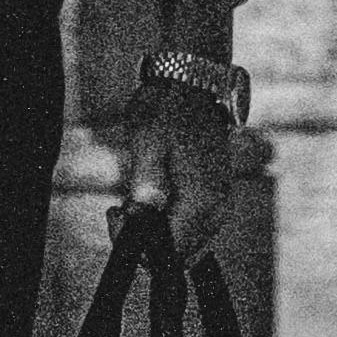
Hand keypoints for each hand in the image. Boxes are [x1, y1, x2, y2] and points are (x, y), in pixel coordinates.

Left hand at [111, 86, 240, 269]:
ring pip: (187, 241)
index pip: (171, 251)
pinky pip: (192, 225)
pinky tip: (151, 196)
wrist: (192, 83)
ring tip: (132, 202)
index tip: (118, 213)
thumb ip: (147, 181)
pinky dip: (169, 220)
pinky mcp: (215, 193)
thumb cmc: (167, 109)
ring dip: (157, 231)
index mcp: (201, 200)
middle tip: (121, 208)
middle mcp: (216, 208)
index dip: (139, 244)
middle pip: (180, 253)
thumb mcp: (147, 141)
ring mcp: (219, 201)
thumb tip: (142, 214)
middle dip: (147, 242)